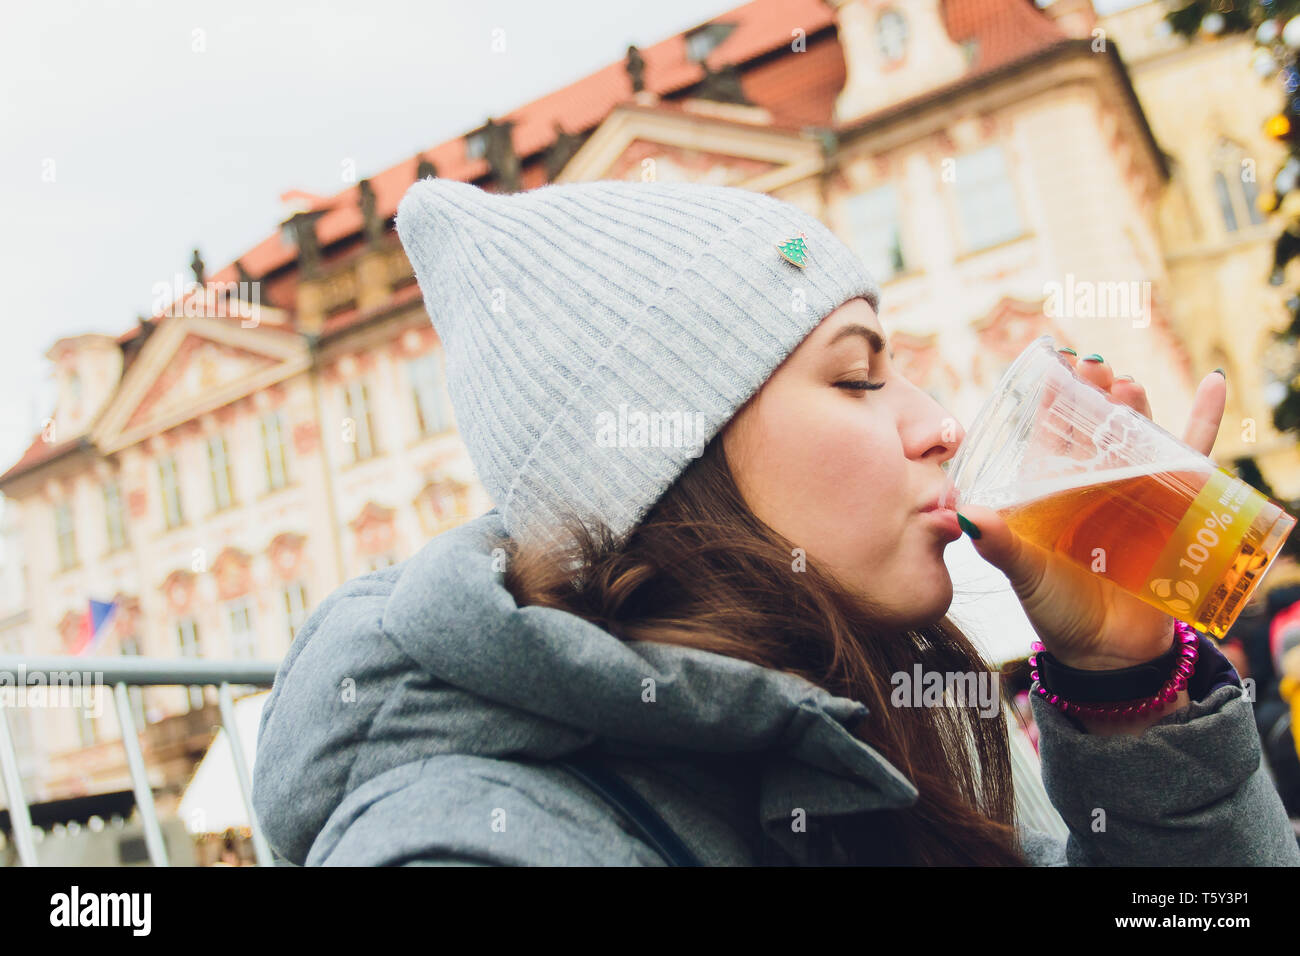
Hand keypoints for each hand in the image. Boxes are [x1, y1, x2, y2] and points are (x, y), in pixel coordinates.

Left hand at [956, 353, 1226, 670]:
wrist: (1108, 653)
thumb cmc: (1056, 610)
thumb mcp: (1024, 574)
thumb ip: (998, 544)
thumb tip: (966, 513)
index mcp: (1049, 491)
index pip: (1049, 433)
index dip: (1051, 398)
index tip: (1053, 363)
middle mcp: (1090, 483)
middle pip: (1095, 425)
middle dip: (1093, 393)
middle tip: (1092, 368)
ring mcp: (1133, 491)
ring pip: (1138, 432)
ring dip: (1135, 404)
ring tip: (1126, 385)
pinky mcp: (1174, 505)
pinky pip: (1193, 455)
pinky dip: (1205, 417)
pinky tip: (1214, 381)